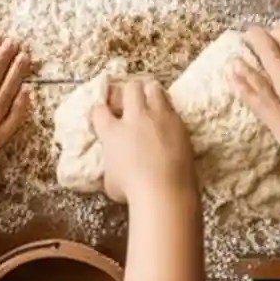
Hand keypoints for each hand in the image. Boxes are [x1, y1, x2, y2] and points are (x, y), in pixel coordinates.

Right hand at [90, 79, 195, 204]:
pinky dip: (167, 113)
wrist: (165, 192)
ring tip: (151, 104)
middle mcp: (135, 118)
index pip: (99, 110)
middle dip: (129, 92)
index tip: (104, 116)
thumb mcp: (111, 179)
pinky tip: (167, 124)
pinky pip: (172, 108)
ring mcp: (159, 118)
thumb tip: (116, 163)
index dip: (101, 112)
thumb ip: (112, 163)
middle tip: (130, 102)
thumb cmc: (133, 191)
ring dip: (150, 93)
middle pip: (130, 88)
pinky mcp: (179, 124)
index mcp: (113, 131)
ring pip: (154, 89)